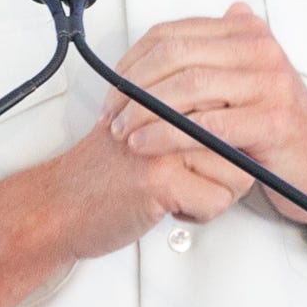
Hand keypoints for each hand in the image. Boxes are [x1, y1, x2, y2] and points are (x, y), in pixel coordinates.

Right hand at [32, 78, 247, 262]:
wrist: (61, 203)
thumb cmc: (107, 168)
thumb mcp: (151, 122)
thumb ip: (192, 105)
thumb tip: (245, 101)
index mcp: (166, 91)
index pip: (235, 104)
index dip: (233, 137)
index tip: (213, 151)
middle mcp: (166, 110)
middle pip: (243, 135)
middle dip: (232, 166)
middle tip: (196, 174)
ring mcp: (163, 142)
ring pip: (239, 171)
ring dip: (217, 192)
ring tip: (182, 190)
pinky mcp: (160, 179)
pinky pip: (217, 201)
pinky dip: (200, 214)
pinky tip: (172, 206)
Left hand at [108, 4, 306, 231]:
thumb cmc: (275, 127)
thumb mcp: (240, 81)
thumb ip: (209, 56)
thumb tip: (167, 37)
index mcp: (247, 32)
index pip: (172, 34)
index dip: (132, 61)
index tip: (111, 89)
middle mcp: (260, 49)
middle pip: (176, 55)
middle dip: (133, 85)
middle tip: (111, 113)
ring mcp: (270, 82)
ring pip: (188, 86)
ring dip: (145, 110)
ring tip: (123, 132)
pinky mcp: (273, 119)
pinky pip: (208, 124)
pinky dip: (169, 134)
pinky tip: (148, 145)